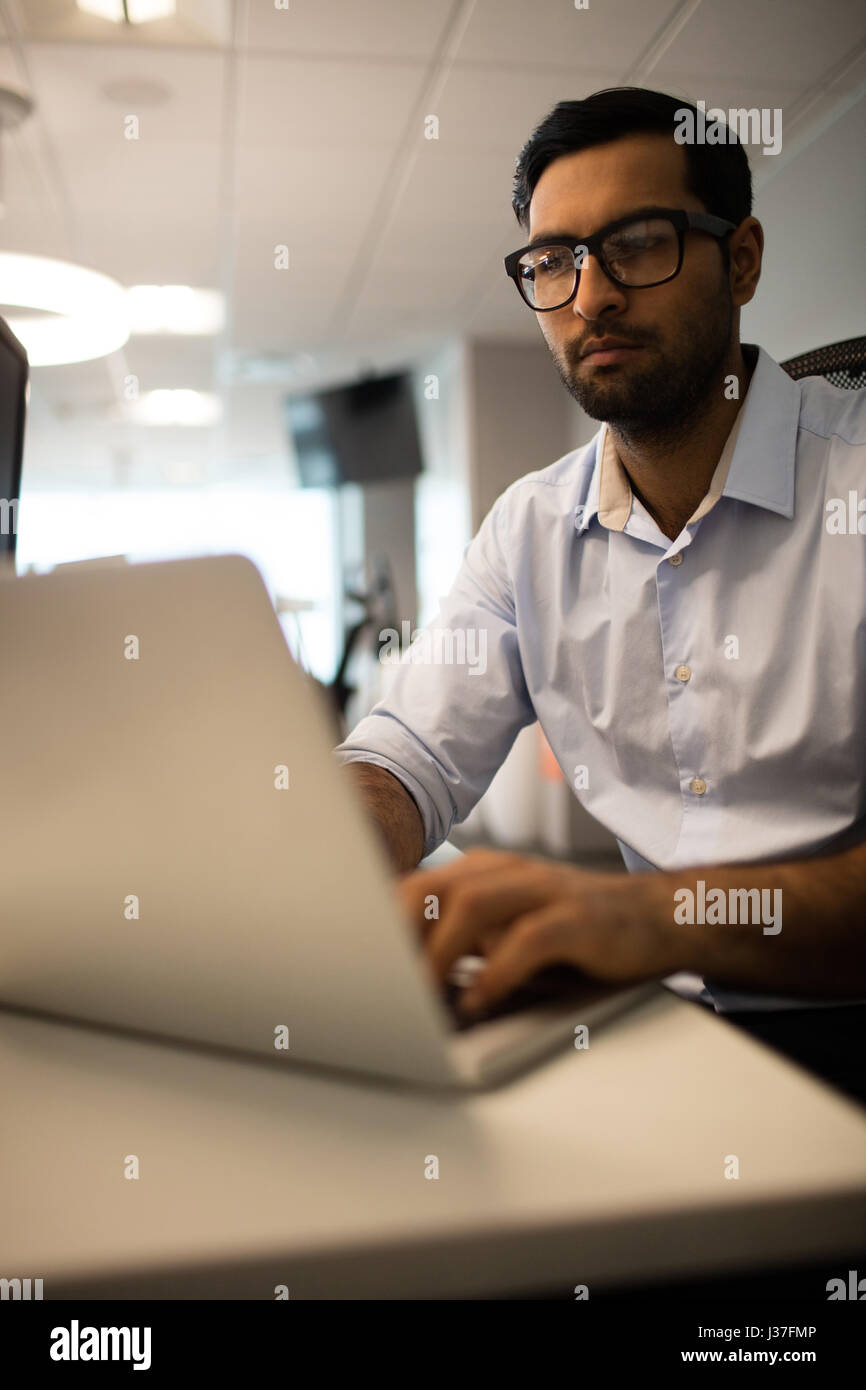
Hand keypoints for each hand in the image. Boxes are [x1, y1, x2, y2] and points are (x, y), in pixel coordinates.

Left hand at [396, 847, 678, 1013]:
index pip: (414, 887)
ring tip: (423, 996)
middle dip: (397, 934)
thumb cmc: (577, 931)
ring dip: (440, 953)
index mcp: (484, 872)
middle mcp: (508, 871)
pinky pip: (528, 938)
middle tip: (380, 982)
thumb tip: (407, 979)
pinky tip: (480, 999)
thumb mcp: (512, 929)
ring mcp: (544, 889)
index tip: (356, 965)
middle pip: (431, 887)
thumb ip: (465, 941)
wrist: (660, 918)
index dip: (379, 924)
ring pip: (472, 905)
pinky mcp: (578, 917)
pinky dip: (497, 971)